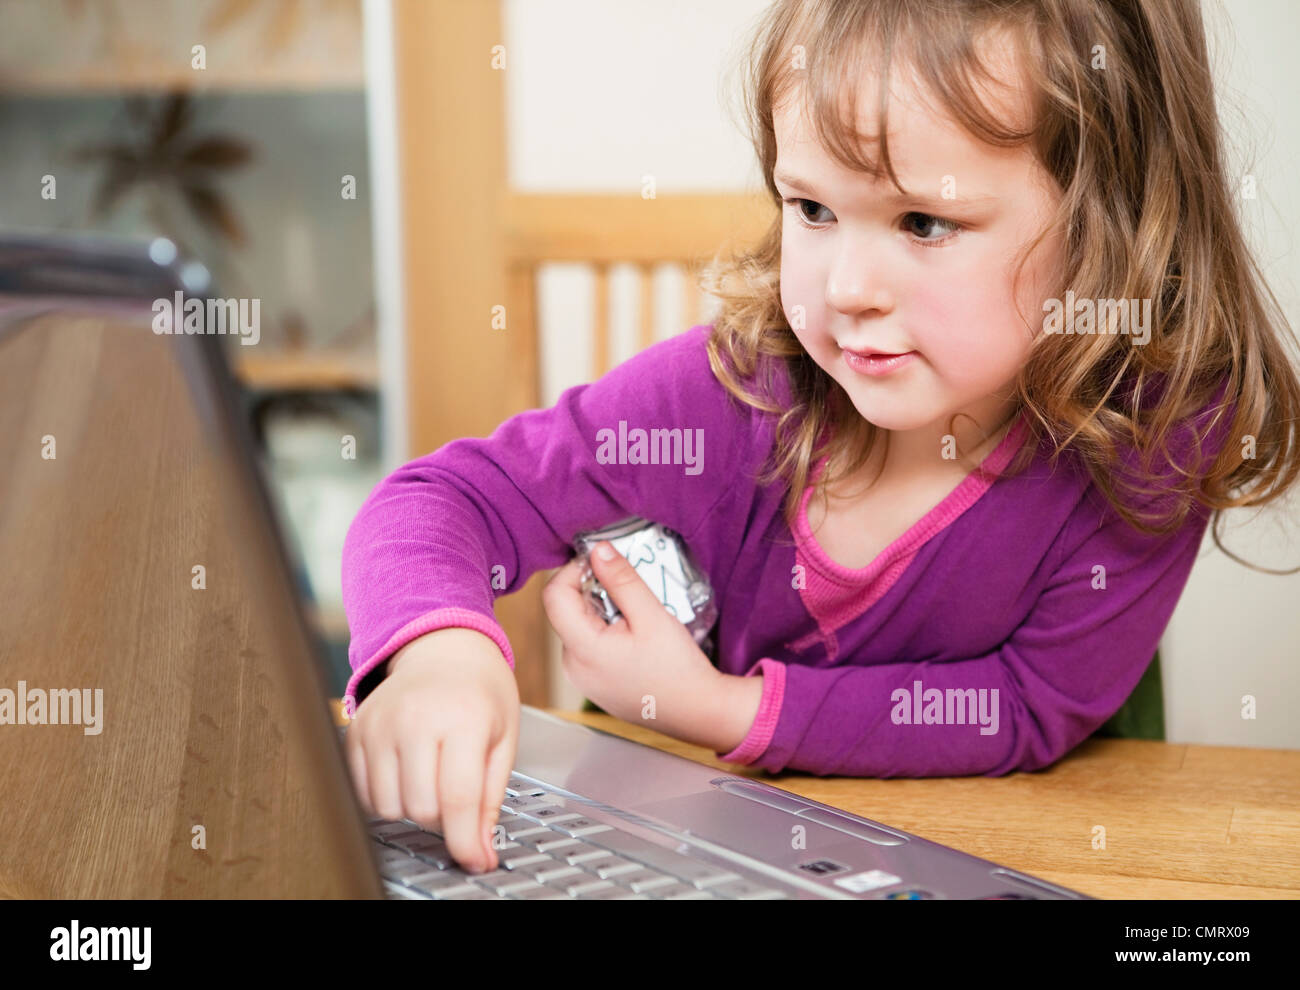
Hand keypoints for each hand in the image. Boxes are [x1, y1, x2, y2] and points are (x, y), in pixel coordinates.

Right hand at [343, 627, 519, 873]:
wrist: (444, 649)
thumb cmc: (481, 693)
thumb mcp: (503, 740)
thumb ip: (490, 800)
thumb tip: (479, 853)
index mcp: (463, 718)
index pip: (457, 797)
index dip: (464, 841)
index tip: (474, 859)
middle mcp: (415, 718)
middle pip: (419, 809)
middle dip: (442, 816)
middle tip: (456, 790)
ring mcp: (379, 723)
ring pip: (387, 807)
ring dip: (412, 808)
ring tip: (430, 776)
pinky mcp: (355, 729)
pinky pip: (362, 792)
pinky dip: (386, 796)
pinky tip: (406, 772)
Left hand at [542, 540, 730, 743]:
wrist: (698, 712)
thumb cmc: (679, 670)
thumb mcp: (652, 615)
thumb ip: (621, 579)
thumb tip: (597, 550)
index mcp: (582, 650)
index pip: (554, 595)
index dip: (573, 570)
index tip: (601, 563)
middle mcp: (573, 667)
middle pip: (565, 611)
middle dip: (592, 592)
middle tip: (628, 591)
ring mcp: (581, 679)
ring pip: (578, 627)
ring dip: (601, 612)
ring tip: (636, 618)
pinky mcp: (593, 684)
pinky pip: (588, 647)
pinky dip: (605, 632)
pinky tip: (634, 639)